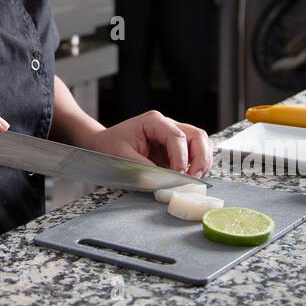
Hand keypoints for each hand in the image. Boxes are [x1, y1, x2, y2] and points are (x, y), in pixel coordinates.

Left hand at [84, 109, 211, 177]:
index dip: (181, 159)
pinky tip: (191, 177)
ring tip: (194, 180)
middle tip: (193, 179)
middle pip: (196, 136)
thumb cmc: (109, 147)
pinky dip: (198, 165)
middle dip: (199, 159)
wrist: (102, 144)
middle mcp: (167, 124)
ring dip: (202, 162)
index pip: (177, 137)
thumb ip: (143, 169)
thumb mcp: (122, 158)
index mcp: (153, 122)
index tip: (179, 177)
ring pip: (201, 143)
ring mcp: (173, 134)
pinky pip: (195, 152)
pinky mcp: (175, 148)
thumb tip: (164, 183)